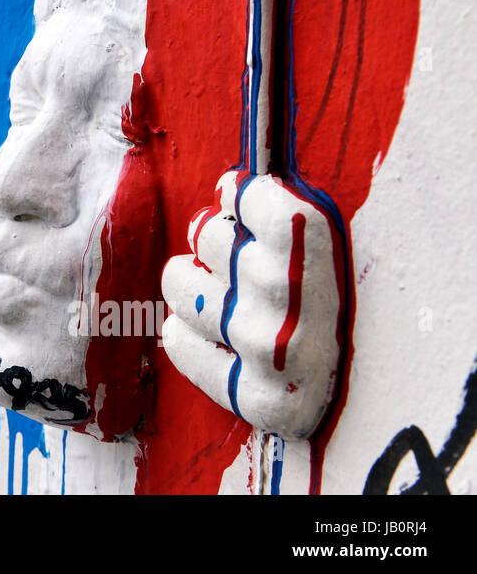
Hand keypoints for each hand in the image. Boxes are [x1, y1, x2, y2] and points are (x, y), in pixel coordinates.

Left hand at [161, 170, 344, 439]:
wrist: (395, 393)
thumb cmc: (358, 300)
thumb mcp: (339, 240)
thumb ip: (286, 209)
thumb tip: (235, 178)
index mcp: (317, 244)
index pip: (249, 195)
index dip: (240, 194)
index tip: (242, 198)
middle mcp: (287, 294)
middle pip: (208, 234)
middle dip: (219, 239)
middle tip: (244, 258)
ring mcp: (266, 347)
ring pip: (180, 282)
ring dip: (196, 284)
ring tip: (227, 297)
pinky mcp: (254, 395)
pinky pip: (178, 338)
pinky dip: (191, 333)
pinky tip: (221, 336)